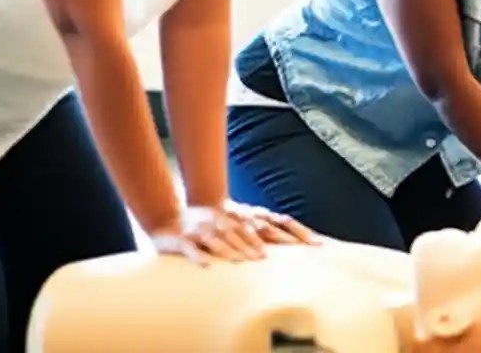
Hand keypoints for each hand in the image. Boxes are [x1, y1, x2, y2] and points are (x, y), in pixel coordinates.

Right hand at [148, 200, 319, 265]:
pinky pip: (192, 248)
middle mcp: (227, 218)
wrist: (170, 218)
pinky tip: (206, 265)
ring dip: (233, 248)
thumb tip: (294, 243)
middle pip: (248, 229)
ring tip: (245, 260)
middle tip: (271, 257)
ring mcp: (204, 227)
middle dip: (261, 241)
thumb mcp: (239, 223)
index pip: (274, 221)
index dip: (293, 231)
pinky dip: (199, 256)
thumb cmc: (213, 224)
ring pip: (221, 238)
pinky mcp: (184, 239)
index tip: (311, 244)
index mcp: (244, 215)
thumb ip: (263, 232)